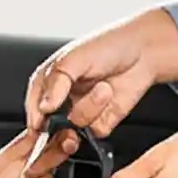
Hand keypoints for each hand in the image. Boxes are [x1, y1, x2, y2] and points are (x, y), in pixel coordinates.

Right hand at [25, 8, 177, 137]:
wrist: (144, 51)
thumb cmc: (108, 46)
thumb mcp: (74, 59)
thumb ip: (55, 83)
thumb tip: (43, 106)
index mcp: (48, 82)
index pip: (34, 107)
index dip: (36, 118)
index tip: (42, 123)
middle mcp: (63, 99)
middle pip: (51, 126)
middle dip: (61, 123)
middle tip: (69, 113)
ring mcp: (82, 111)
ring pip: (76, 126)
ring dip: (91, 106)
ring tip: (103, 86)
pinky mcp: (101, 122)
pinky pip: (96, 131)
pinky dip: (105, 114)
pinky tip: (111, 96)